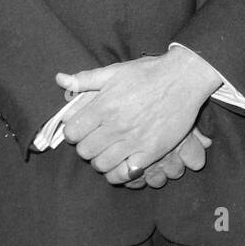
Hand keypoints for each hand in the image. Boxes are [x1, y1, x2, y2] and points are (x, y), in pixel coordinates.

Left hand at [56, 50, 221, 185]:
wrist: (184, 78)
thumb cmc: (149, 73)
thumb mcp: (115, 70)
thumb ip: (85, 79)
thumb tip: (60, 79)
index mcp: (104, 105)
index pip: (72, 131)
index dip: (73, 132)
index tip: (82, 129)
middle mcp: (116, 125)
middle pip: (85, 151)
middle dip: (86, 147)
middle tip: (96, 141)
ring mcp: (134, 140)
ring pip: (101, 165)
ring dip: (101, 161)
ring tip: (108, 152)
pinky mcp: (151, 152)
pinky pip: (124, 174)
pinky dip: (118, 174)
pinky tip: (121, 164)